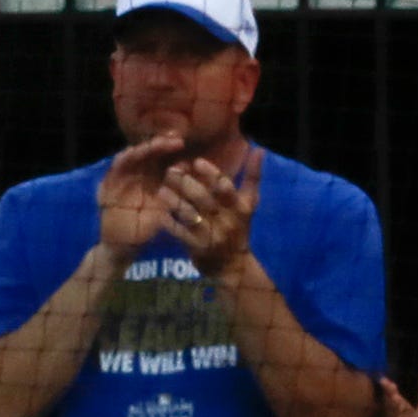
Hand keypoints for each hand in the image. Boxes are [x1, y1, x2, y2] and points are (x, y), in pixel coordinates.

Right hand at [93, 134, 185, 258]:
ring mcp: (120, 179)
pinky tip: (132, 153)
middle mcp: (136, 175)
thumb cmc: (147, 228)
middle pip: (147, 153)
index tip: (182, 144)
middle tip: (173, 140)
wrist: (125, 247)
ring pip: (131, 156)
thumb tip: (187, 167)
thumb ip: (174, 189)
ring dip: (143, 149)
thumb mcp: (165, 207)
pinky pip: (115, 168)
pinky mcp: (107, 185)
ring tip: (157, 144)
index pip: (161, 157)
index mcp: (152, 178)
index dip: (170, 148)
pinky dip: (123, 159)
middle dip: (159, 144)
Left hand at [166, 150, 259, 276]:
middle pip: (204, 197)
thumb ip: (253, 177)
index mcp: (241, 207)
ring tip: (162, 188)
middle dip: (186, 182)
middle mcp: (227, 220)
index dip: (210, 173)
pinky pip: (180, 232)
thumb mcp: (249, 204)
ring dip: (174, 199)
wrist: (233, 266)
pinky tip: (159, 212)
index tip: (196, 162)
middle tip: (170, 170)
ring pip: (189, 213)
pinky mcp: (198, 248)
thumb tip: (258, 149)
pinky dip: (169, 222)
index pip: (225, 186)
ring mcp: (212, 235)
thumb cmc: (239, 229)